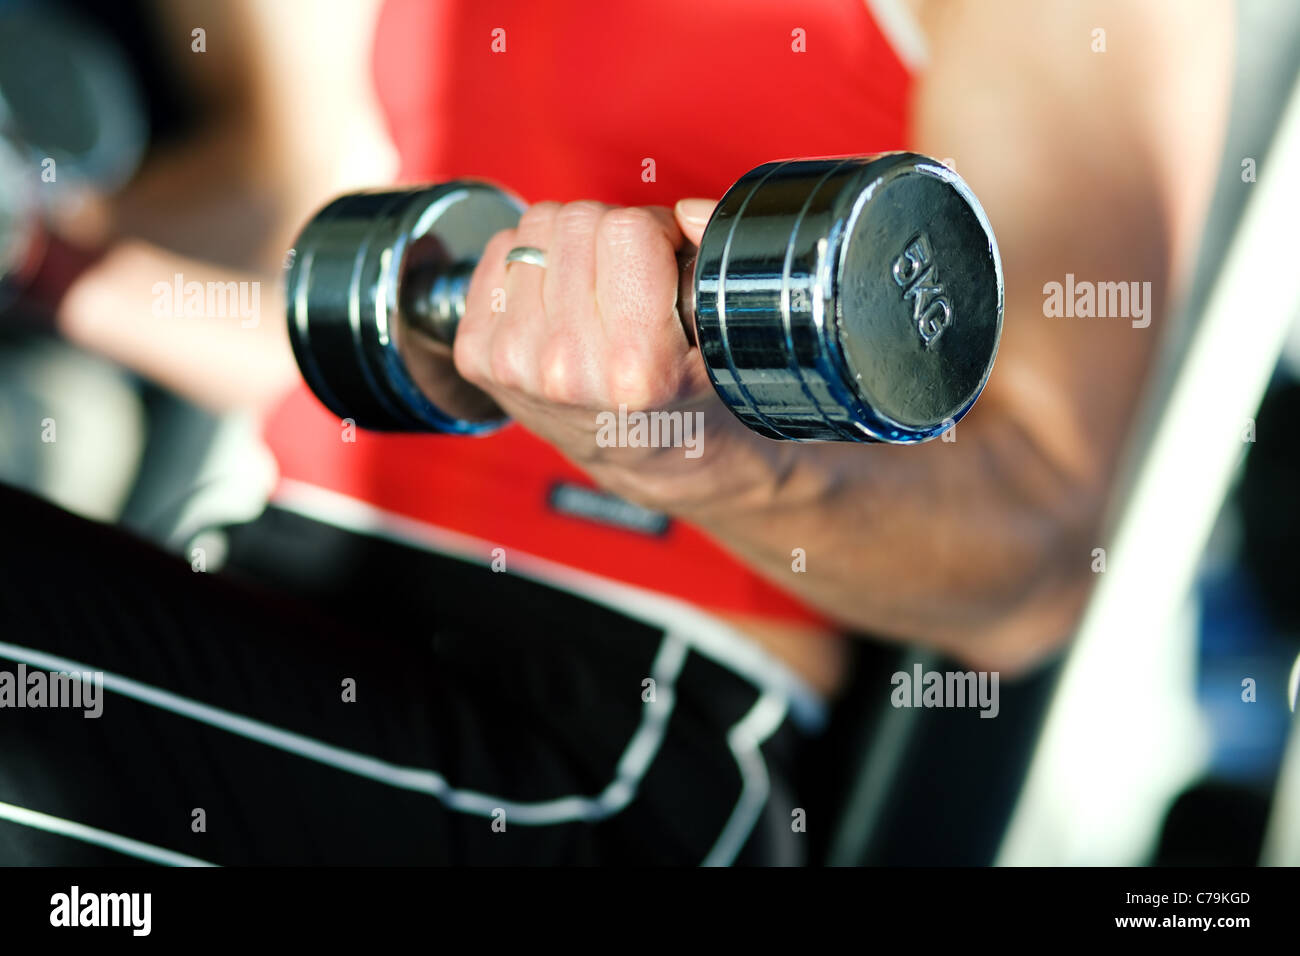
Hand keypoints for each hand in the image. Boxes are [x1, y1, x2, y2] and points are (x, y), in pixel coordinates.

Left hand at [451, 198, 786, 513]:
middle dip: (610, 237)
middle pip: (578, 220)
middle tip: (628, 280)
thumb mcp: (723, 334)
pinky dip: (530, 263)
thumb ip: (717, 256)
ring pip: (535, 228)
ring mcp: (514, 362)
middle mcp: (567, 368)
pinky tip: (556, 302)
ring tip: (594, 292)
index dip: (655, 232)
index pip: (630, 228)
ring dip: (568, 247)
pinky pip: (498, 251)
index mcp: (636, 367)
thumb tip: (683, 211)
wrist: (642, 453)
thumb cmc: (686, 391)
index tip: (664, 263)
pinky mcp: (477, 355)